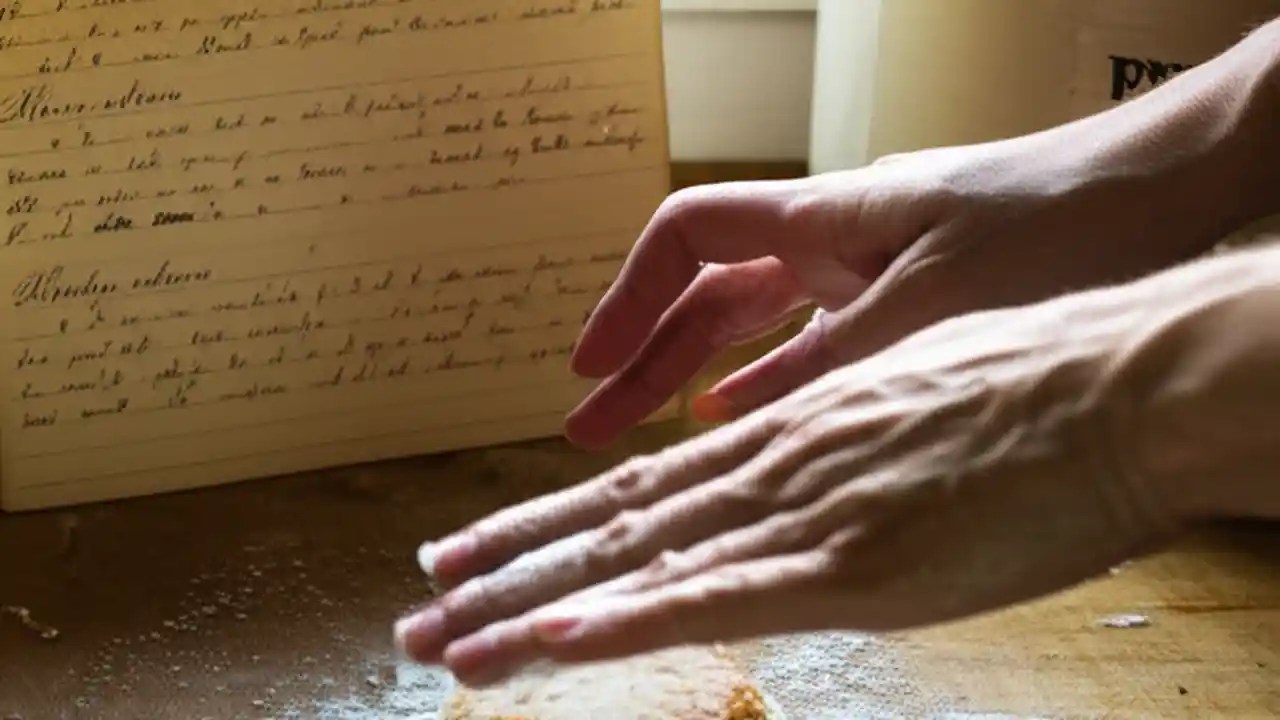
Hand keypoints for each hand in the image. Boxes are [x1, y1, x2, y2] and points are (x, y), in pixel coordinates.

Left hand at [395, 285, 1185, 687]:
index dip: (543, 523)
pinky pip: (711, 598)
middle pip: (604, 529)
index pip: (632, 491)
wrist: (1111, 389)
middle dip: (504, 571)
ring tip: (446, 637)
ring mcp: (795, 519)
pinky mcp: (846, 566)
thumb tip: (790, 485)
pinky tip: (553, 637)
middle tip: (421, 605)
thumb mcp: (898, 414)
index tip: (476, 548)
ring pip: (631, 565)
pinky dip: (625, 618)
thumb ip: (828, 456)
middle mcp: (761, 474)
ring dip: (529, 606)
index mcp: (775, 441)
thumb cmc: (1024, 397)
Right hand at [564, 83, 1261, 448]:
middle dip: (641, 356)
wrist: (1154, 196)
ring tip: (639, 432)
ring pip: (754, 331)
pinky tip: (738, 422)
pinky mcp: (904, 310)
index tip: (586, 361)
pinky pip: (813, 353)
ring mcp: (865, 277)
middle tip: (586, 423)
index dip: (628, 297)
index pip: (688, 238)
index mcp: (822, 219)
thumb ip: (832, 357)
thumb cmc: (1054, 227)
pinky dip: (769, 389)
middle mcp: (830, 244)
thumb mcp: (933, 302)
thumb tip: (730, 413)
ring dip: (694, 379)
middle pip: (706, 296)